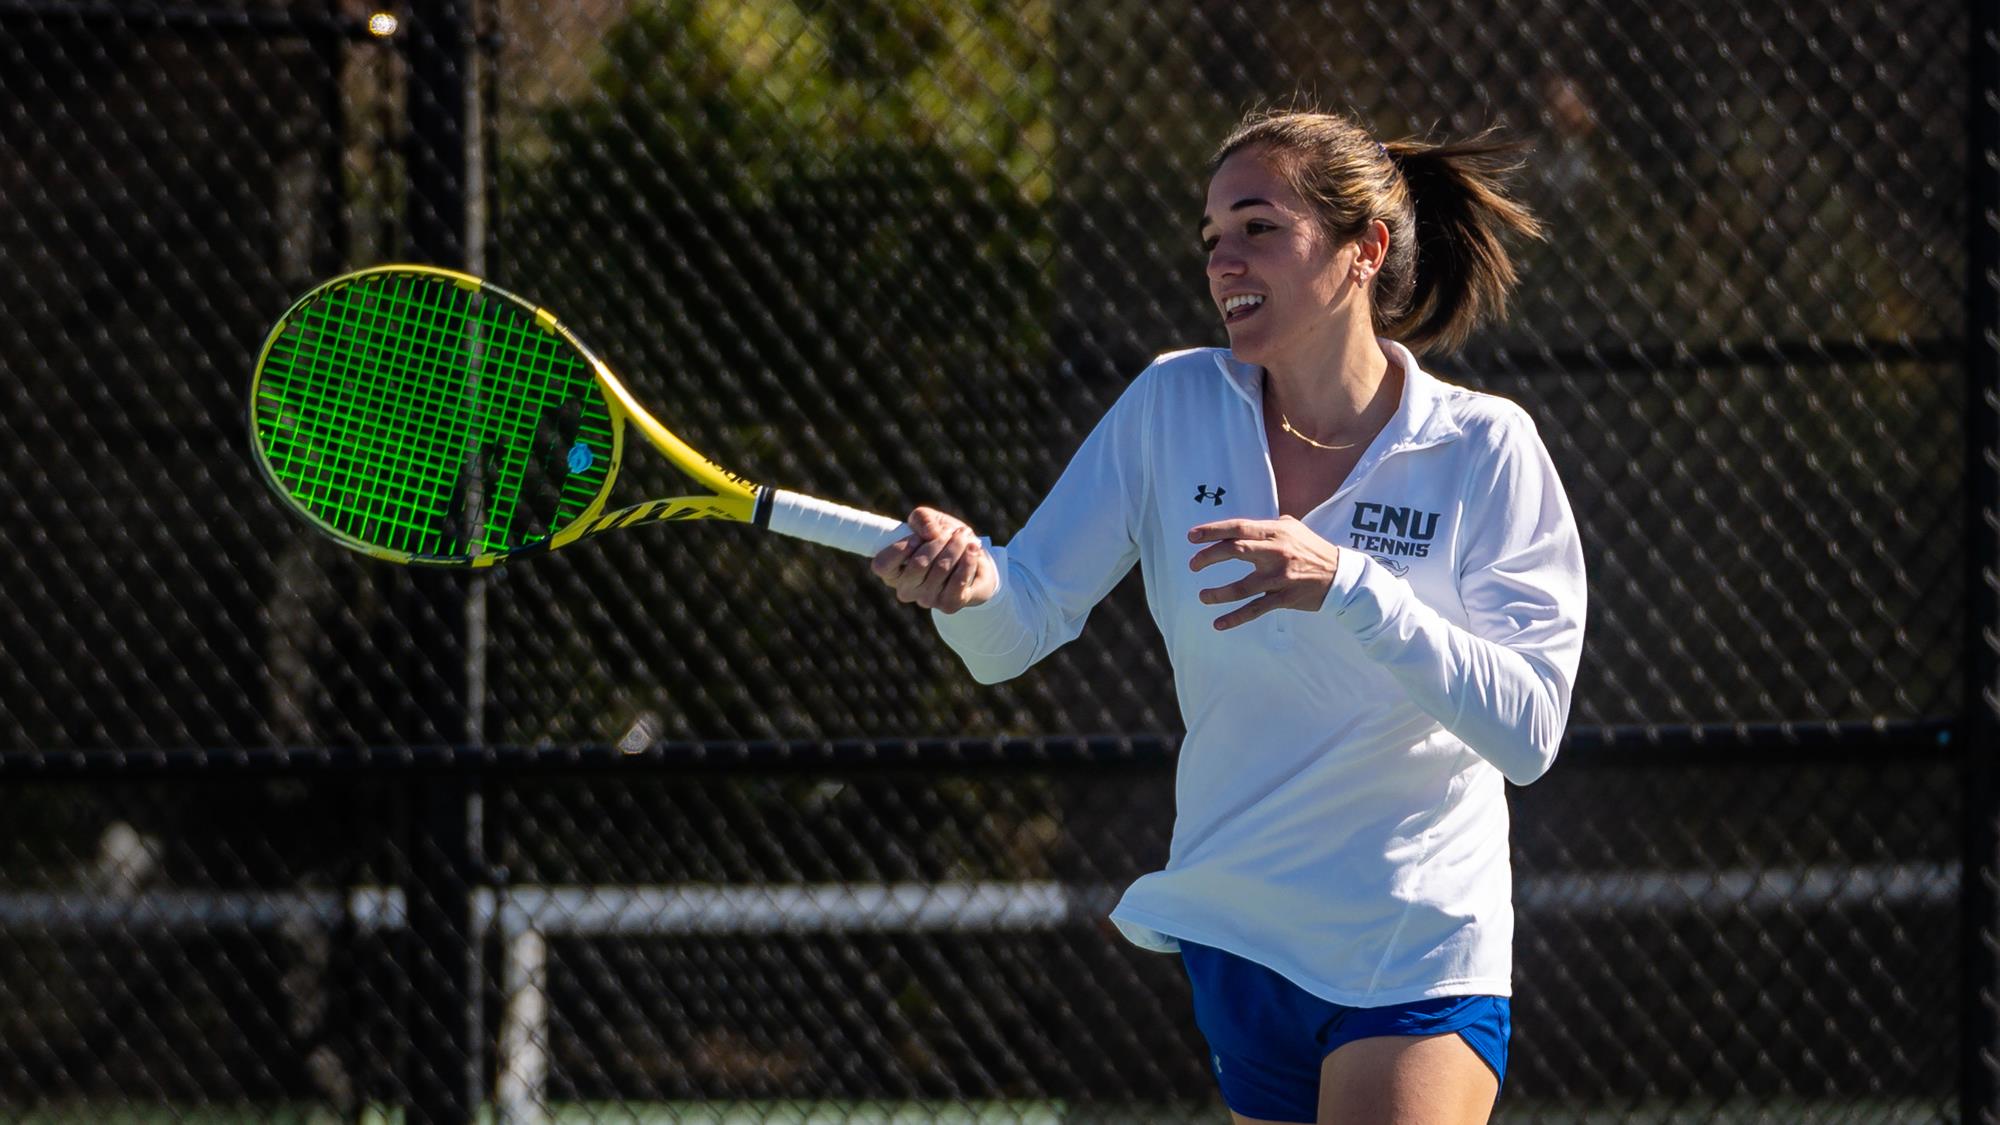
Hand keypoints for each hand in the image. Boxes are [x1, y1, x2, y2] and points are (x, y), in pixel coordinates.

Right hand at [871, 506, 997, 612]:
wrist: (971, 558)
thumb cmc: (942, 538)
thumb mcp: (929, 520)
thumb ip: (922, 518)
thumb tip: (931, 533)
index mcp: (891, 571)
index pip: (883, 565)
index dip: (902, 547)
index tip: (919, 536)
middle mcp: (905, 590)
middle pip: (919, 564)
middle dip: (939, 541)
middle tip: (951, 532)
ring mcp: (926, 599)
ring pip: (942, 568)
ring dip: (956, 546)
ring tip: (963, 537)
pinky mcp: (949, 604)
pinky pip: (959, 580)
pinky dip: (968, 560)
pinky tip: (972, 548)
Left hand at [1188, 517, 1340, 629]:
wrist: (1340, 575)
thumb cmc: (1312, 549)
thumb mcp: (1293, 527)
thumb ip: (1267, 526)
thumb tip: (1242, 527)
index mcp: (1276, 532)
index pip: (1238, 527)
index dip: (1212, 531)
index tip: (1191, 537)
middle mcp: (1276, 552)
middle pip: (1235, 551)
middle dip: (1209, 557)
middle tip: (1193, 564)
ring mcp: (1280, 577)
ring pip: (1242, 587)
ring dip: (1218, 593)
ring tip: (1202, 596)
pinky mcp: (1284, 598)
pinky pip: (1256, 609)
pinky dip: (1235, 618)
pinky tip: (1218, 623)